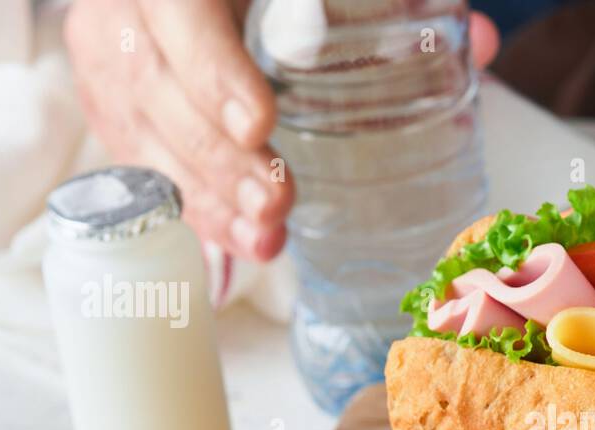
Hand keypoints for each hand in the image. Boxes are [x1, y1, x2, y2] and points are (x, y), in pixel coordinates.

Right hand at [66, 1, 500, 262]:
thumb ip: (397, 0)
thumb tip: (483, 45)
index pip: (179, 12)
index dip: (212, 71)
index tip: (261, 125)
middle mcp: (132, 7)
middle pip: (157, 85)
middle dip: (218, 157)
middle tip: (279, 205)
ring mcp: (113, 50)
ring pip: (142, 129)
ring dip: (207, 194)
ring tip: (267, 239)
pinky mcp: (111, 96)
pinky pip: (137, 155)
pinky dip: (191, 204)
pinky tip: (239, 241)